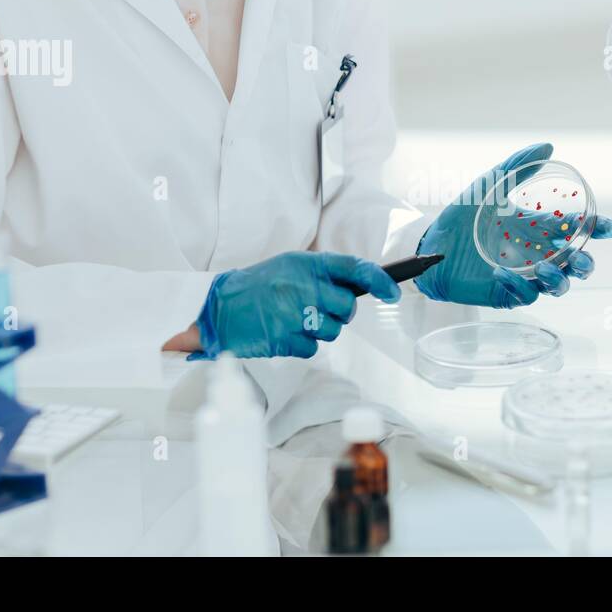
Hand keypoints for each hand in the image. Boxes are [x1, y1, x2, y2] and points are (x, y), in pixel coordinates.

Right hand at [193, 252, 400, 358]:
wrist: (218, 306)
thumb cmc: (259, 286)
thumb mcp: (291, 267)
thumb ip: (323, 273)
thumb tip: (363, 285)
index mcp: (306, 264)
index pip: (355, 268)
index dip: (380, 281)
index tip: (394, 293)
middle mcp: (303, 287)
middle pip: (347, 307)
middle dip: (339, 312)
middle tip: (318, 308)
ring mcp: (294, 314)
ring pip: (332, 330)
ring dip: (319, 329)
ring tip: (293, 318)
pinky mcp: (285, 339)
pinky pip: (312, 347)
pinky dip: (302, 343)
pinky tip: (283, 331)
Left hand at [416, 144, 611, 308]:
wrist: (433, 243)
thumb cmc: (462, 216)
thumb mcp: (488, 186)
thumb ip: (516, 167)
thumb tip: (547, 147)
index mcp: (539, 228)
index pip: (577, 230)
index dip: (597, 229)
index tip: (609, 228)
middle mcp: (538, 254)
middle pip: (576, 264)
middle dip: (585, 263)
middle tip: (579, 257)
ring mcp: (525, 275)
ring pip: (559, 286)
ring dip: (559, 279)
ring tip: (546, 268)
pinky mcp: (507, 293)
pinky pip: (525, 296)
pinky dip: (519, 286)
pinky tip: (502, 272)